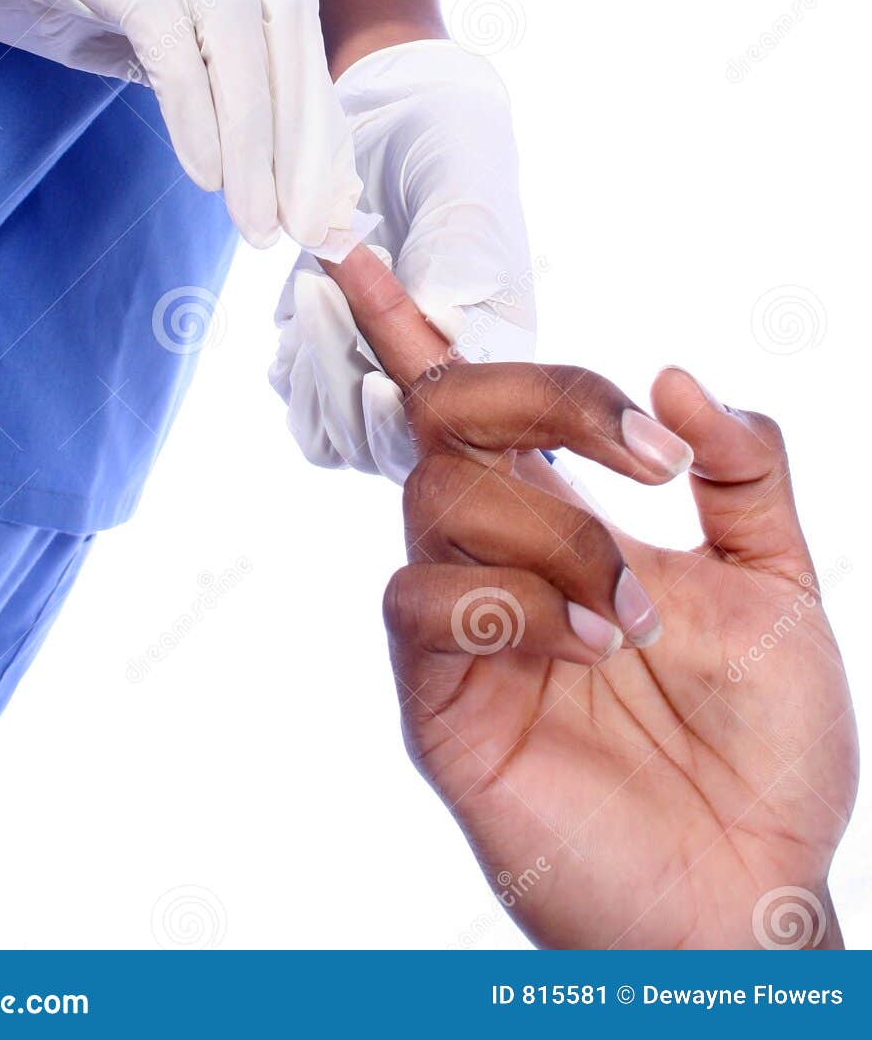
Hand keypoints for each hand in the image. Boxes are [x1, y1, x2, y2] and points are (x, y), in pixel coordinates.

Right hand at [0, 0, 359, 247]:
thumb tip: (304, 173)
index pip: (298, 23)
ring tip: (254, 218)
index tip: (328, 199)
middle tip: (300, 225)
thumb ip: (235, 75)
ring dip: (251, 144)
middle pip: (282, 29)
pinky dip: (194, 117)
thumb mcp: (170, 28)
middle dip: (297, 139)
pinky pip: (171, 44)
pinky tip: (205, 175)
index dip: (317, 117)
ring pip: (235, 40)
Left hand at [271, 39, 534, 476]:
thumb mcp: (464, 187)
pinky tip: (300, 309)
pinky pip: (307, 408)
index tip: (375, 380)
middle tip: (321, 292)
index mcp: (500, 347)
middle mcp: (448, 380)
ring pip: (340, 435)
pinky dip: (295, 369)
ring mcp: (390, 378)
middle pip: (390, 444)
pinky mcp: (338, 365)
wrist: (392, 118)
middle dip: (346, 384)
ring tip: (311, 288)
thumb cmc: (446, 146)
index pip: (462, 423)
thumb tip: (442, 328)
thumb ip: (460, 254)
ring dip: (315, 375)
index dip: (416, 420)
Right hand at [386, 361, 856, 948]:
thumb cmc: (764, 748)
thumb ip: (745, 474)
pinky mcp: (439, 706)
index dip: (411, 326)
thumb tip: (678, 379)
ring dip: (560, 536)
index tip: (360, 251)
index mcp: (562, 517)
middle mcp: (495, 558)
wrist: (757, 891)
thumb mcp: (781, 588)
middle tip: (642, 456)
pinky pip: (425, 606)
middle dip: (543, 401)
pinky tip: (587, 649)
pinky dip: (513, 603)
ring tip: (639, 621)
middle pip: (449, 418)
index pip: (473, 404)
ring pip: (444, 500)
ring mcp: (459, 630)